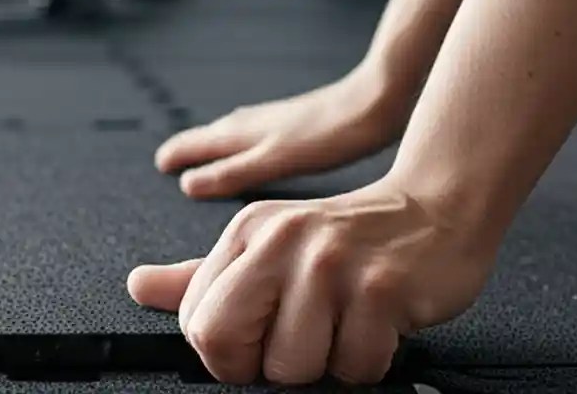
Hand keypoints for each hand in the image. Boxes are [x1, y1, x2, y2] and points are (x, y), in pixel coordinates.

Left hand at [126, 181, 495, 384]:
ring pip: (295, 368)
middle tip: (302, 342)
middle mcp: (282, 241)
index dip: (229, 353)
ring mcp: (332, 264)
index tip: (261, 341)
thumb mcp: (265, 243)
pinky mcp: (381, 289)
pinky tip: (378, 327)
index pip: (199, 323)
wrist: (437, 208)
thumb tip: (138, 287)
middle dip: (265, 366)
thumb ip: (200, 275)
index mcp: (246, 232)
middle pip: (229, 346)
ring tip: (345, 326)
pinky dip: (369, 362)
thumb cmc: (348, 236)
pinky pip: (356, 367)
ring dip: (326, 365)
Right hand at [155, 64, 410, 198]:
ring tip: (209, 144)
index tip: (161, 163)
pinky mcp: (301, 121)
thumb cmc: (329, 136)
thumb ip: (233, 172)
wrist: (376, 103)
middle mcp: (257, 122)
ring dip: (217, 139)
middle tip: (172, 155)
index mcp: (246, 132)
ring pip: (236, 129)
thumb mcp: (276, 161)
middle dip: (193, 145)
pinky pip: (258, 129)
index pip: (201, 143)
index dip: (181, 153)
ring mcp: (279, 119)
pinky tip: (263, 138)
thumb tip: (187, 184)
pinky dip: (244, 137)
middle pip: (214, 134)